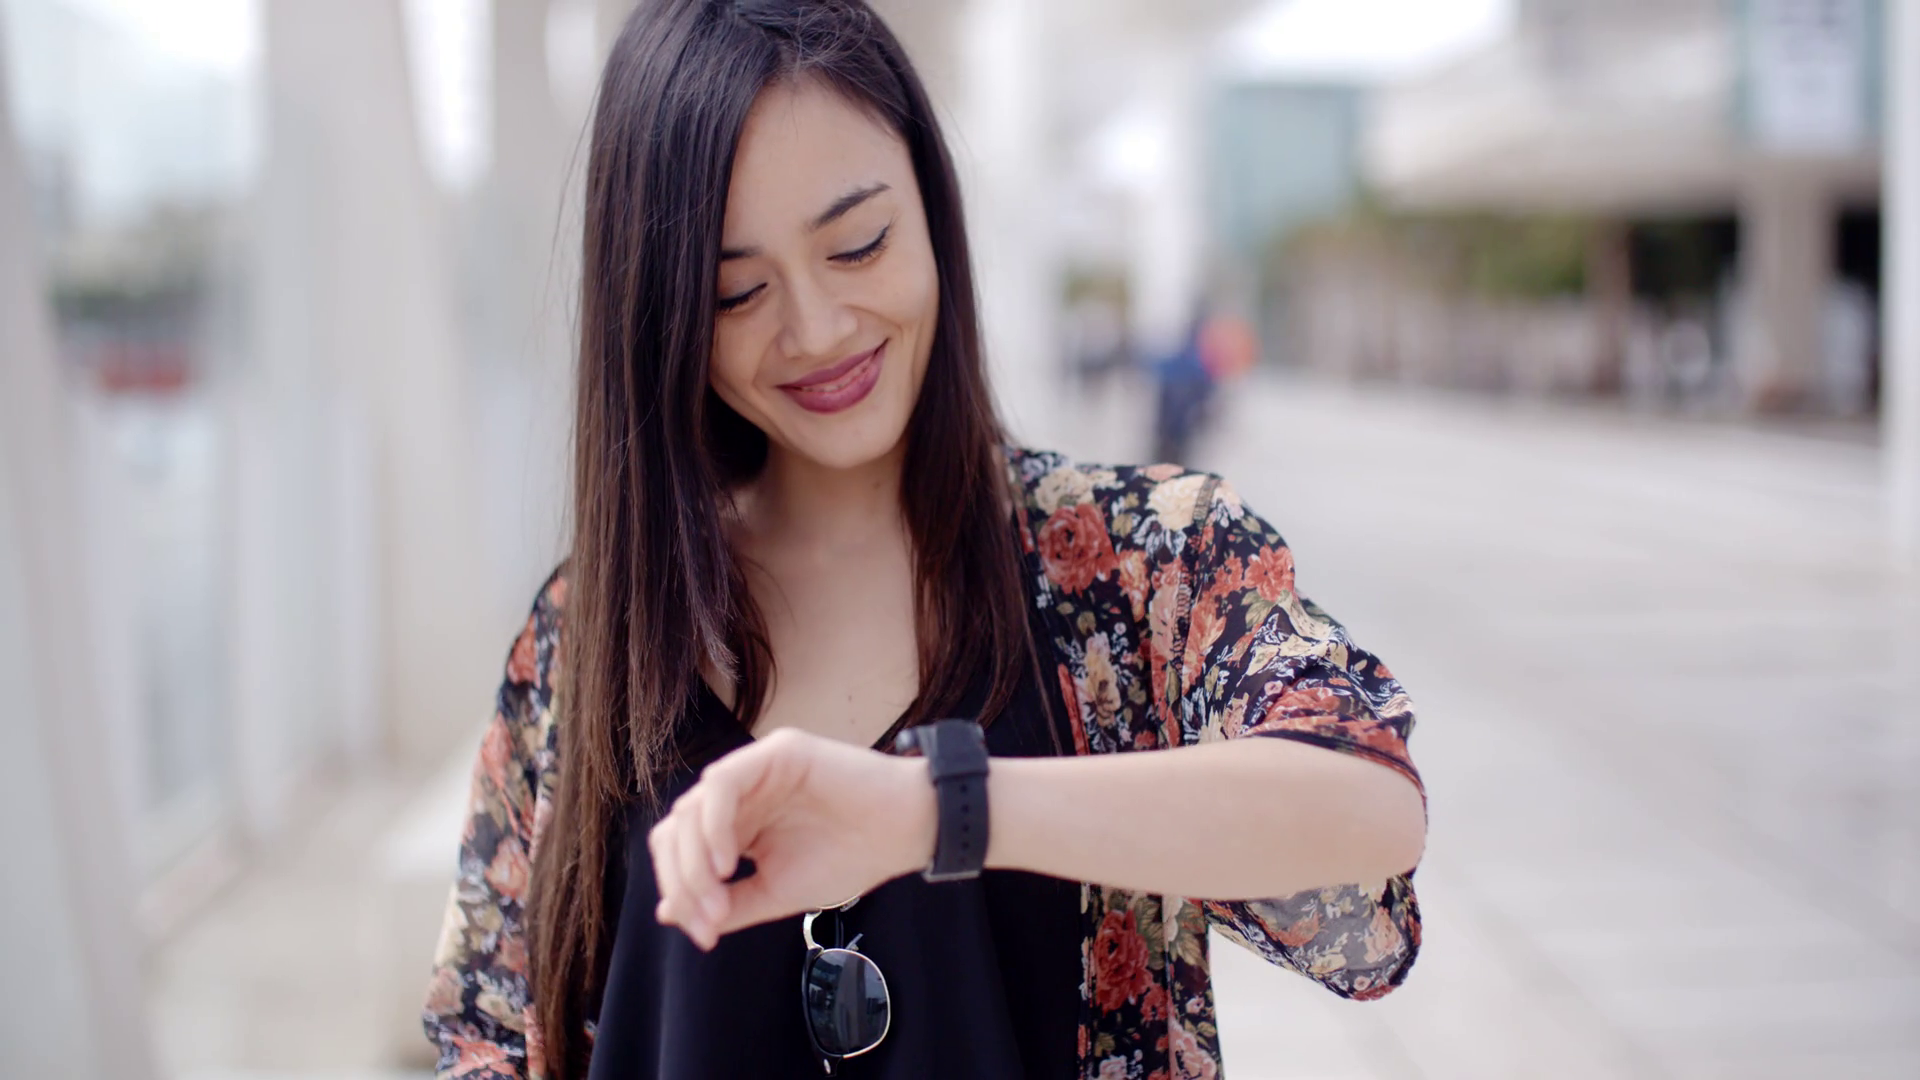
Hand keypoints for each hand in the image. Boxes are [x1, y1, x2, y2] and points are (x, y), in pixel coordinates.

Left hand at [648, 727, 935, 949]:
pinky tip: (728, 862)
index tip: (703, 933)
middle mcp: (738, 793)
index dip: (678, 889)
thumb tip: (670, 915)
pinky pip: (722, 782)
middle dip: (682, 880)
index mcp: (735, 822)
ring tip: (719, 900)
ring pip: (692, 808)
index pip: (679, 848)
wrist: (904, 834)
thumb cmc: (849, 858)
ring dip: (695, 861)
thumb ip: (727, 903)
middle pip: (676, 830)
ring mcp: (754, 769)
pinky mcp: (775, 753)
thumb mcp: (776, 891)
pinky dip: (714, 824)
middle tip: (709, 920)